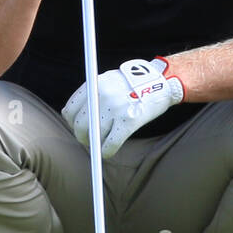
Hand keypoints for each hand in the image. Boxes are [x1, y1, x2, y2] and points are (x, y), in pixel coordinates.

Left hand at [62, 58, 184, 157]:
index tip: (77, 127)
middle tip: (88, 140)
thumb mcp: (110, 80)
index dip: (72, 123)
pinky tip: (108, 152)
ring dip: (96, 145)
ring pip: (95, 135)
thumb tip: (79, 116)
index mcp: (95, 84)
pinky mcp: (129, 121)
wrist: (163, 82)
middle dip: (82, 137)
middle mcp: (102, 95)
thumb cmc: (136, 83)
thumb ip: (95, 94)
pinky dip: (107, 151)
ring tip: (100, 146)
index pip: (70, 110)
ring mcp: (115, 109)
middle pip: (80, 125)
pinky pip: (111, 143)